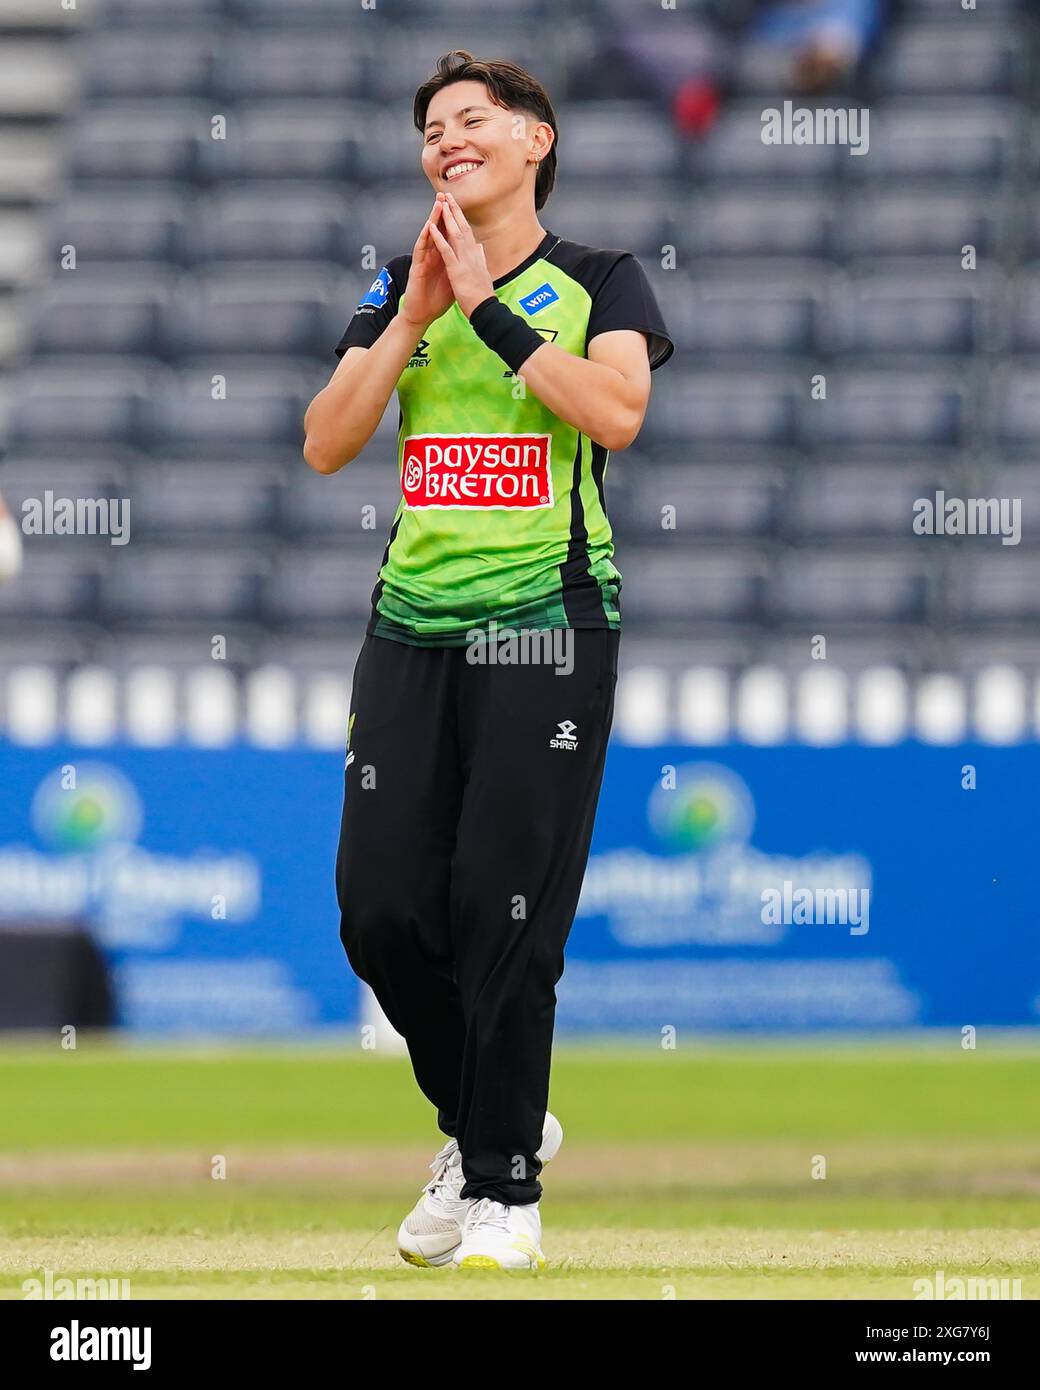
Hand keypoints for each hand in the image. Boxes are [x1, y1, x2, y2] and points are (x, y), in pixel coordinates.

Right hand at [401, 198, 454, 329]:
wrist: (422, 315)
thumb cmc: (436, 299)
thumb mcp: (454, 280)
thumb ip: (461, 266)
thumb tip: (472, 258)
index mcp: (442, 258)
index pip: (448, 236)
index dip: (453, 221)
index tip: (460, 206)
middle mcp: (432, 256)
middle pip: (438, 231)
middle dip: (443, 213)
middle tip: (446, 195)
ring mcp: (424, 260)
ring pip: (429, 236)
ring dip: (433, 220)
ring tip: (438, 204)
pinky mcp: (417, 268)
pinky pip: (421, 251)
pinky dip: (425, 239)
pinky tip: (428, 227)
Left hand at [426, 192, 496, 318]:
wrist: (485, 310)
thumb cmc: (483, 295)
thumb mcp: (482, 273)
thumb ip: (480, 258)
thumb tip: (480, 248)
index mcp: (476, 255)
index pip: (468, 232)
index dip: (461, 217)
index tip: (455, 204)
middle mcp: (472, 254)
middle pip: (462, 227)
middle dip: (454, 210)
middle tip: (447, 194)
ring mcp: (465, 261)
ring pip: (455, 234)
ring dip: (447, 217)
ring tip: (440, 203)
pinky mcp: (457, 270)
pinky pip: (446, 250)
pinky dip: (439, 238)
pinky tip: (432, 227)